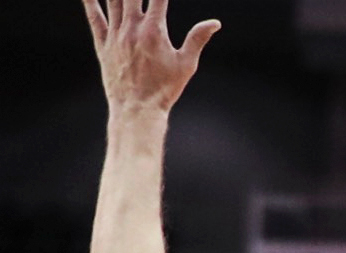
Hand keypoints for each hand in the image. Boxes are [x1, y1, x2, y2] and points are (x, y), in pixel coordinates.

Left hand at [84, 0, 218, 115]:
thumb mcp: (186, 64)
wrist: (137, 109)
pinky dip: (90, 2)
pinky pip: (95, 18)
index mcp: (154, 31)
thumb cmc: (165, 89)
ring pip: (112, 1)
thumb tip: (214, 22)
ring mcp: (115, 35)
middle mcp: (132, 28)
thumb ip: (197, 39)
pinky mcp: (103, 44)